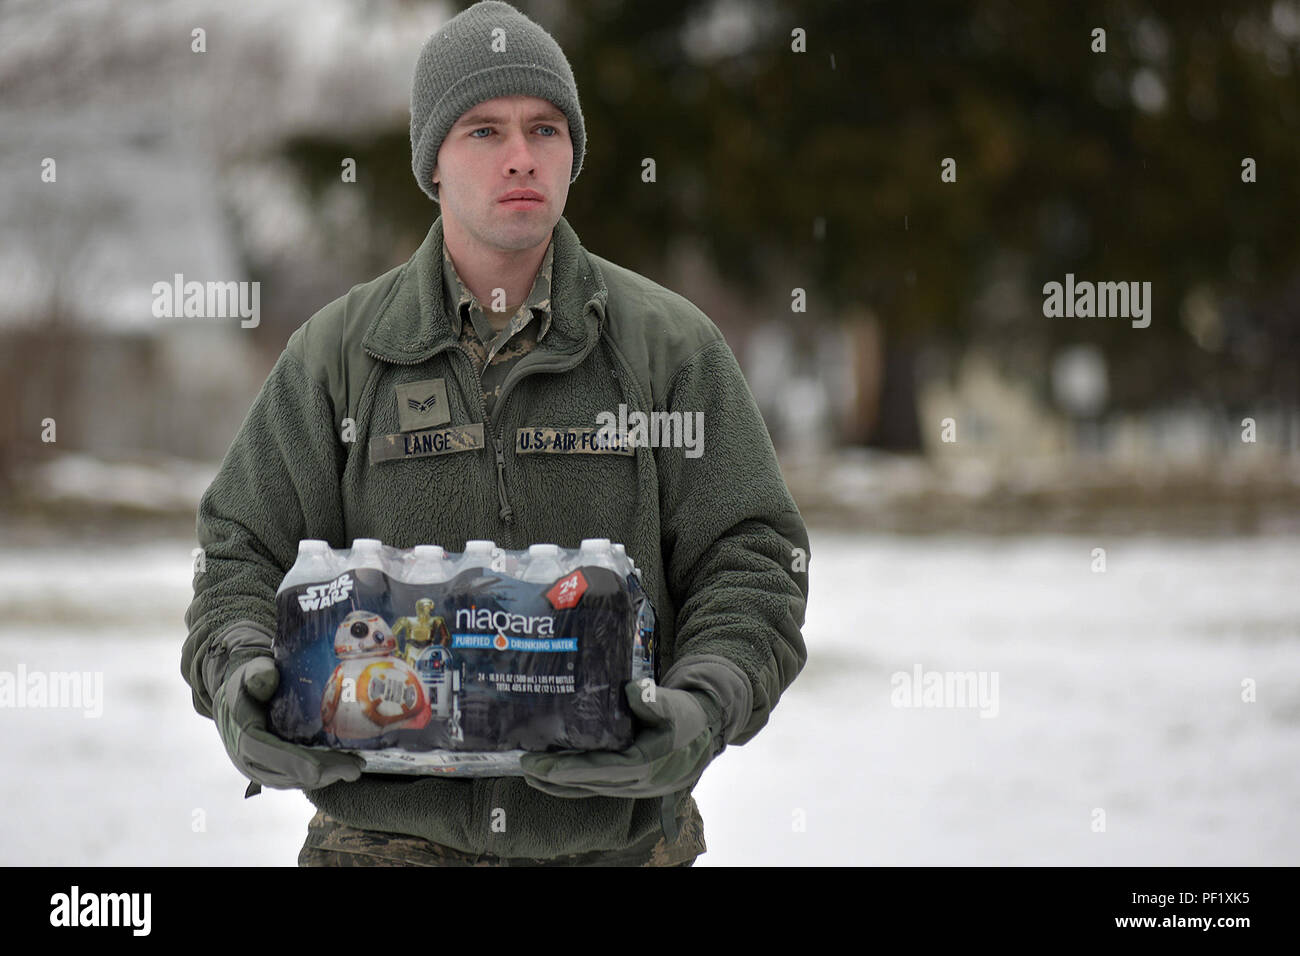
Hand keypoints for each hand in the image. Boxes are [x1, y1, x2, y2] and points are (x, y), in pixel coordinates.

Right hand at [213, 656, 363, 790]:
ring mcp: (260, 769)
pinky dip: (321, 775)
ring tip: (354, 767)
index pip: (265, 752)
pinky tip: (343, 767)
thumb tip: (268, 677)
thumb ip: (258, 673)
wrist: (240, 697)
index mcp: (241, 733)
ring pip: (294, 779)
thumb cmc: (249, 683)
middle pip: (287, 772)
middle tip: (353, 768)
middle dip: (322, 772)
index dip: (292, 762)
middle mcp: (248, 758)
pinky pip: (297, 778)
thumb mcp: (251, 672)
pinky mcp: (272, 772)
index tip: (318, 770)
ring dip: (326, 776)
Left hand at [519, 678, 725, 798]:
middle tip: (523, 764)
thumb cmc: (687, 718)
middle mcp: (635, 782)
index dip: (567, 768)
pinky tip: (552, 777)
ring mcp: (630, 786)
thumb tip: (633, 688)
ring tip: (529, 772)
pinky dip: (571, 783)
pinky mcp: (627, 783)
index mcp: (645, 764)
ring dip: (558, 783)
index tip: (539, 763)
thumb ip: (654, 701)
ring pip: (588, 788)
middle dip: (553, 776)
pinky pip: (594, 786)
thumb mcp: (675, 706)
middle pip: (587, 782)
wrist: (704, 735)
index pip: (598, 769)